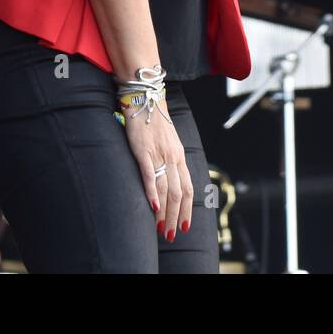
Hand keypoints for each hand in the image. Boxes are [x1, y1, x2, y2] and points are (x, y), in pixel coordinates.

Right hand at [123, 100, 191, 241]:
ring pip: (166, 189)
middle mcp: (173, 157)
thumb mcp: (168, 142)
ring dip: (165, 212)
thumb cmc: (154, 122)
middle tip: (171, 234)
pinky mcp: (144, 151)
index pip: (188, 188)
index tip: (184, 225)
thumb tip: (170, 181)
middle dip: (176, 217)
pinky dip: (152, 194)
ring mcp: (159, 154)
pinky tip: (153, 207)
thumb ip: (170, 161)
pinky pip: (150, 176)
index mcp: (180, 156)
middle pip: (179, 194)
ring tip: (161, 228)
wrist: (146, 99)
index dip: (187, 209)